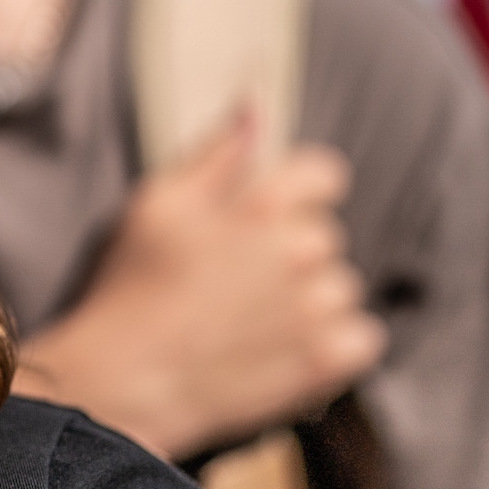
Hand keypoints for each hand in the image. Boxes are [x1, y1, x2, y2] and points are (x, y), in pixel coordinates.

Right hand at [16, 109, 383, 460]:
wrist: (126, 381)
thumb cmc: (132, 288)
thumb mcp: (156, 204)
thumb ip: (215, 153)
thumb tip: (256, 108)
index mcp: (261, 203)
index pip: (324, 173)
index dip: (296, 191)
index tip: (265, 216)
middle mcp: (300, 249)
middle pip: (325, 233)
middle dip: (290, 250)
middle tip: (236, 280)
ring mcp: (317, 307)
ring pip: (341, 286)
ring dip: (310, 298)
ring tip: (253, 320)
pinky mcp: (328, 360)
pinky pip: (362, 337)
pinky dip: (333, 343)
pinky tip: (284, 347)